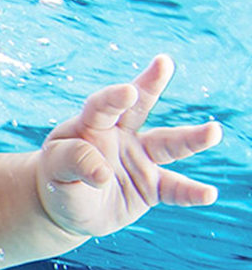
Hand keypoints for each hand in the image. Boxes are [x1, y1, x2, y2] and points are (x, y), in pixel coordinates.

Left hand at [36, 55, 222, 236]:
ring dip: (191, 139)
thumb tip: (103, 173)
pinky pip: (174, 188)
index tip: (127, 92)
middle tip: (163, 63)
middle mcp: (120, 135)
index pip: (101, 106)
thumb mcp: (55, 170)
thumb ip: (74, 162)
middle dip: (151, 84)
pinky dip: (190, 192)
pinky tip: (208, 194)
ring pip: (168, 144)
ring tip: (214, 131)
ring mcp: (139, 158)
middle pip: (139, 108)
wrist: (68, 206)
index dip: (114, 98)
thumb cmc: (59, 179)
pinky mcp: (152, 184)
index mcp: (90, 125)